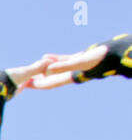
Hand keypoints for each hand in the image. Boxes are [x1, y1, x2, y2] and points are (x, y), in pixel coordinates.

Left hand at [14, 40, 129, 90]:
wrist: (114, 54)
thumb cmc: (100, 59)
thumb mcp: (79, 62)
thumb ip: (63, 66)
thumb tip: (47, 71)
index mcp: (70, 76)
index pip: (50, 83)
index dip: (38, 84)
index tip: (26, 85)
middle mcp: (71, 72)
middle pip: (51, 77)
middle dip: (38, 79)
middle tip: (24, 80)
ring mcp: (75, 65)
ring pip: (56, 68)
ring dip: (44, 69)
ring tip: (32, 69)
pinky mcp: (78, 58)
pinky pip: (63, 60)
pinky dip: (54, 59)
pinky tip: (45, 57)